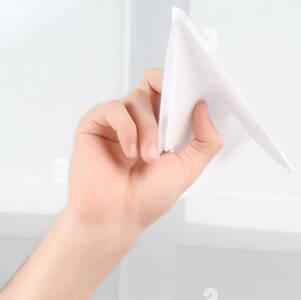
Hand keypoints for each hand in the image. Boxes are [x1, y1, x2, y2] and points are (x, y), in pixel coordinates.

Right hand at [64, 66, 222, 241]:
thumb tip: (203, 107)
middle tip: (176, 110)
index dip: (186, 86)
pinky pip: (115, 109)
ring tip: (148, 158)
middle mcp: (139, 119)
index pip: (173, 92)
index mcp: (162, 126)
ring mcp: (117, 120)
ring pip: (138, 97)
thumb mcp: (188, 169)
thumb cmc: (147, 198)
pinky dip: (127, 129)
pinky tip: (130, 152)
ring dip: (149, 128)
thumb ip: (205, 141)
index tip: (200, 89)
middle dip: (169, 89)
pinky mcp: (95, 122)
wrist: (116, 217)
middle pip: (154, 81)